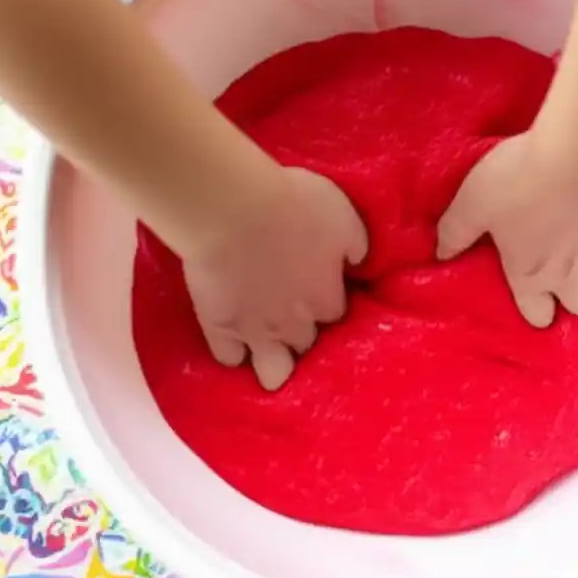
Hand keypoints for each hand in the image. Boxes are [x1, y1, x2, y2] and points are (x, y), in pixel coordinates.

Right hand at [183, 167, 367, 390]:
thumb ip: (355, 245)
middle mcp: (295, 325)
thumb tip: (359, 263)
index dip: (325, 301)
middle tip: (290, 313)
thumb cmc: (292, 205)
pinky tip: (231, 339)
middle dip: (302, 333)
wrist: (232, 209)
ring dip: (274, 364)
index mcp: (326, 299)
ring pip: (273, 371)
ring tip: (266, 350)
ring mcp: (255, 331)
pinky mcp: (219, 328)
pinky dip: (232, 351)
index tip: (317, 286)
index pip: (335, 314)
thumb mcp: (343, 215)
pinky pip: (229, 358)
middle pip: (306, 344)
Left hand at [436, 128, 577, 327]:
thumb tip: (441, 254)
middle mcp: (570, 276)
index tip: (535, 301)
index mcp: (529, 275)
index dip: (535, 310)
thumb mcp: (473, 201)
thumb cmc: (521, 179)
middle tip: (567, 274)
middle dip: (573, 299)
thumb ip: (456, 230)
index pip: (535, 314)